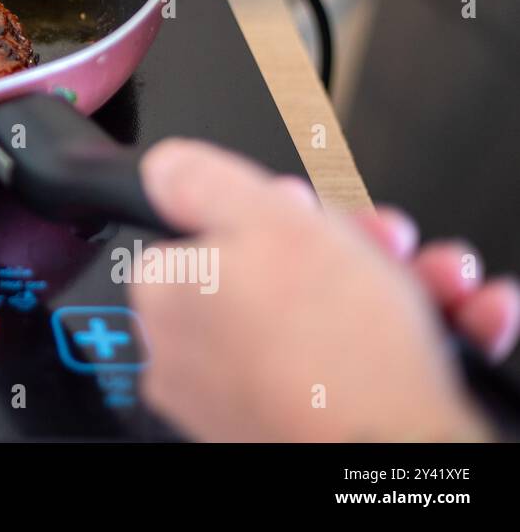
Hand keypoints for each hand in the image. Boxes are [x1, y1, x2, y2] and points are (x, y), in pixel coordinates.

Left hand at [132, 138, 519, 441]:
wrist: (392, 455)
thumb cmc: (331, 349)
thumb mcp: (270, 219)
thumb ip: (204, 182)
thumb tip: (165, 167)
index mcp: (168, 296)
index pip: (204, 232)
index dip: (271, 212)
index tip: (313, 211)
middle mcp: (190, 353)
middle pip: (273, 272)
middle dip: (350, 247)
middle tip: (389, 243)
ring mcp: (241, 396)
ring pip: (324, 318)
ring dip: (398, 288)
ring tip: (441, 283)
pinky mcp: (293, 425)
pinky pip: (349, 369)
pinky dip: (411, 342)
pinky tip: (457, 321)